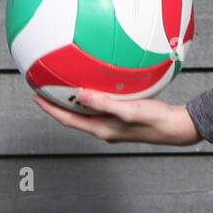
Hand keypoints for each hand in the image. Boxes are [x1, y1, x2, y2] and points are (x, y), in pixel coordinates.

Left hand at [32, 88, 202, 145]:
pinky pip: (101, 105)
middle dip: (57, 104)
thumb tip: (79, 94)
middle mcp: (104, 128)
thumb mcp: (129, 110)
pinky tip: (98, 83)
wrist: (177, 128)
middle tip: (44, 88)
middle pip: (73, 116)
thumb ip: (104, 103)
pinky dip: (93, 96)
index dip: (50, 109)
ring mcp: (113, 124)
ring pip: (86, 111)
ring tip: (64, 85)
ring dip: (74, 100)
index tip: (35, 96)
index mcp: (101, 129)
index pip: (68, 119)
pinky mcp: (123, 117)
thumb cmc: (156, 120)